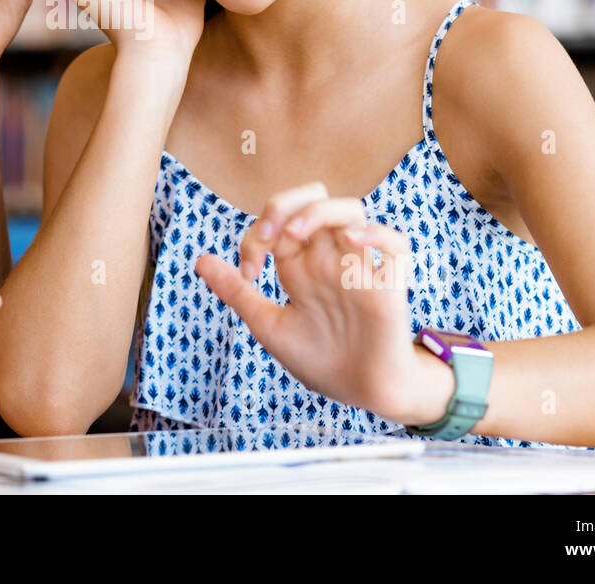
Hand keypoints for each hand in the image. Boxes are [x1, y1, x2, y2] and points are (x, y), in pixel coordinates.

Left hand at [195, 182, 419, 420]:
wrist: (361, 394)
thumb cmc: (319, 359)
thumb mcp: (268, 326)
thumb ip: (237, 292)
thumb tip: (199, 260)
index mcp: (301, 266)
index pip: (278, 224)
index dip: (256, 235)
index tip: (248, 272)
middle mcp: (329, 260)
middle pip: (314, 200)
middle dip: (286, 203)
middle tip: (268, 233)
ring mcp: (359, 268)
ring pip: (351, 211)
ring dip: (319, 212)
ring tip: (295, 233)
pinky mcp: (389, 286)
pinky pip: (395, 243)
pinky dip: (375, 234)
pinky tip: (351, 242)